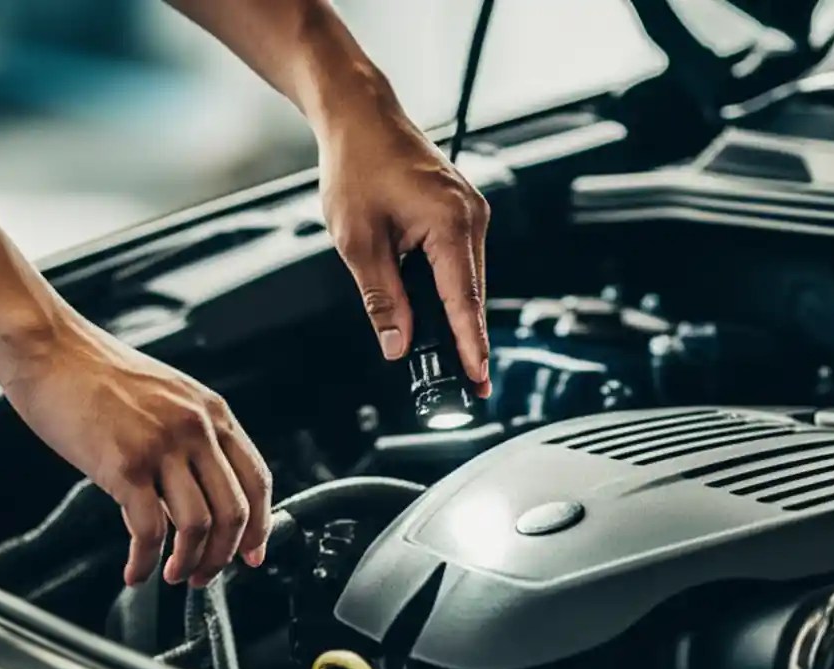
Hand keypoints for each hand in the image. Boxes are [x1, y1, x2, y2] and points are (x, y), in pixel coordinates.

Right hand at [0, 313, 271, 587]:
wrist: (47, 347)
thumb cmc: (95, 374)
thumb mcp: (163, 398)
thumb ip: (188, 443)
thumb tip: (194, 502)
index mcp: (212, 411)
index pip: (257, 479)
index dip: (260, 526)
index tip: (252, 555)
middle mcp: (196, 428)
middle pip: (235, 510)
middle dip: (225, 556)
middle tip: (206, 576)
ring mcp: (162, 445)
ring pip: (199, 525)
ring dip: (189, 563)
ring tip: (172, 575)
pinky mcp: (123, 464)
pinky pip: (149, 530)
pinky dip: (145, 561)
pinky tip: (135, 570)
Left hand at [318, 99, 491, 397]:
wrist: (359, 118)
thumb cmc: (356, 166)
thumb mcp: (358, 242)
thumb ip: (382, 298)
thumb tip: (397, 344)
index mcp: (450, 221)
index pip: (464, 299)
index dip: (470, 344)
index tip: (477, 377)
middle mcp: (471, 215)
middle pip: (472, 293)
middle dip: (467, 338)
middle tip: (466, 384)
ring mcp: (470, 212)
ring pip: (468, 279)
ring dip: (457, 314)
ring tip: (454, 357)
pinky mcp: (460, 211)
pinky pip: (461, 261)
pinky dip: (451, 288)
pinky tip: (440, 313)